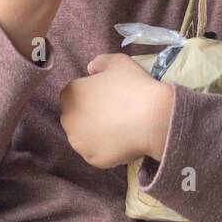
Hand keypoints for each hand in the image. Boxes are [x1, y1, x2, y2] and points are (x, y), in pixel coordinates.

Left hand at [59, 53, 174, 169]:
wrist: (154, 117)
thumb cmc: (134, 86)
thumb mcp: (117, 61)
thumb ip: (99, 62)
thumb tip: (90, 70)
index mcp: (70, 93)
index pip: (73, 94)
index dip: (90, 95)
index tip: (106, 97)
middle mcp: (68, 119)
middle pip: (75, 117)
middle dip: (89, 115)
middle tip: (112, 113)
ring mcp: (79, 142)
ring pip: (84, 137)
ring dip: (95, 133)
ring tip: (118, 129)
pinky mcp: (92, 160)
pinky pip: (97, 153)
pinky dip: (106, 149)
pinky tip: (121, 142)